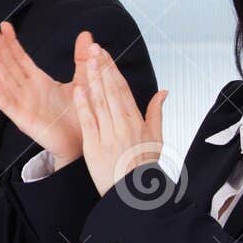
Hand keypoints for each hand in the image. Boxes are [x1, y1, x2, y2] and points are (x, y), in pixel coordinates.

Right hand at [0, 23, 93, 168]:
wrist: (84, 141)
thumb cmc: (81, 114)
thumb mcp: (83, 80)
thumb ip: (82, 59)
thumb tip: (85, 35)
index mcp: (39, 81)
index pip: (20, 58)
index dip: (11, 42)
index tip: (5, 26)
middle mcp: (27, 90)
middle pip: (8, 65)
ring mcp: (23, 104)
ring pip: (4, 80)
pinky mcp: (24, 119)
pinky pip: (8, 104)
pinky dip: (0, 92)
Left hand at [73, 44, 166, 197]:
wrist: (134, 194)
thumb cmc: (143, 167)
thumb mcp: (157, 137)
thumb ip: (156, 111)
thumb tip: (164, 91)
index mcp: (136, 121)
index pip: (123, 89)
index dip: (112, 69)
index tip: (104, 54)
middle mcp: (123, 125)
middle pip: (111, 91)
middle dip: (102, 68)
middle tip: (95, 48)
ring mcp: (108, 135)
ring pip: (100, 102)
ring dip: (93, 80)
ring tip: (87, 61)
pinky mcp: (94, 146)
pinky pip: (89, 122)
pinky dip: (84, 105)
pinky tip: (78, 90)